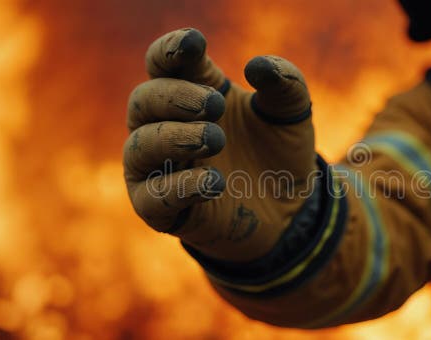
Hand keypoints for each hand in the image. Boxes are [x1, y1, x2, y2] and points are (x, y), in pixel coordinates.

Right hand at [123, 28, 316, 261]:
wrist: (288, 211)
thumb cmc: (277, 153)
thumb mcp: (291, 114)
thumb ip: (284, 83)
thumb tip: (257, 66)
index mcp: (190, 92)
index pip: (163, 62)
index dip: (171, 49)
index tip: (195, 43)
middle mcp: (164, 125)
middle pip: (143, 100)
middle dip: (175, 97)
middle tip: (216, 104)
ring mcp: (157, 168)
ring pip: (139, 146)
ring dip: (175, 138)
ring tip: (216, 139)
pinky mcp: (159, 209)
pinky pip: (150, 197)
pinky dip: (181, 187)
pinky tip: (216, 182)